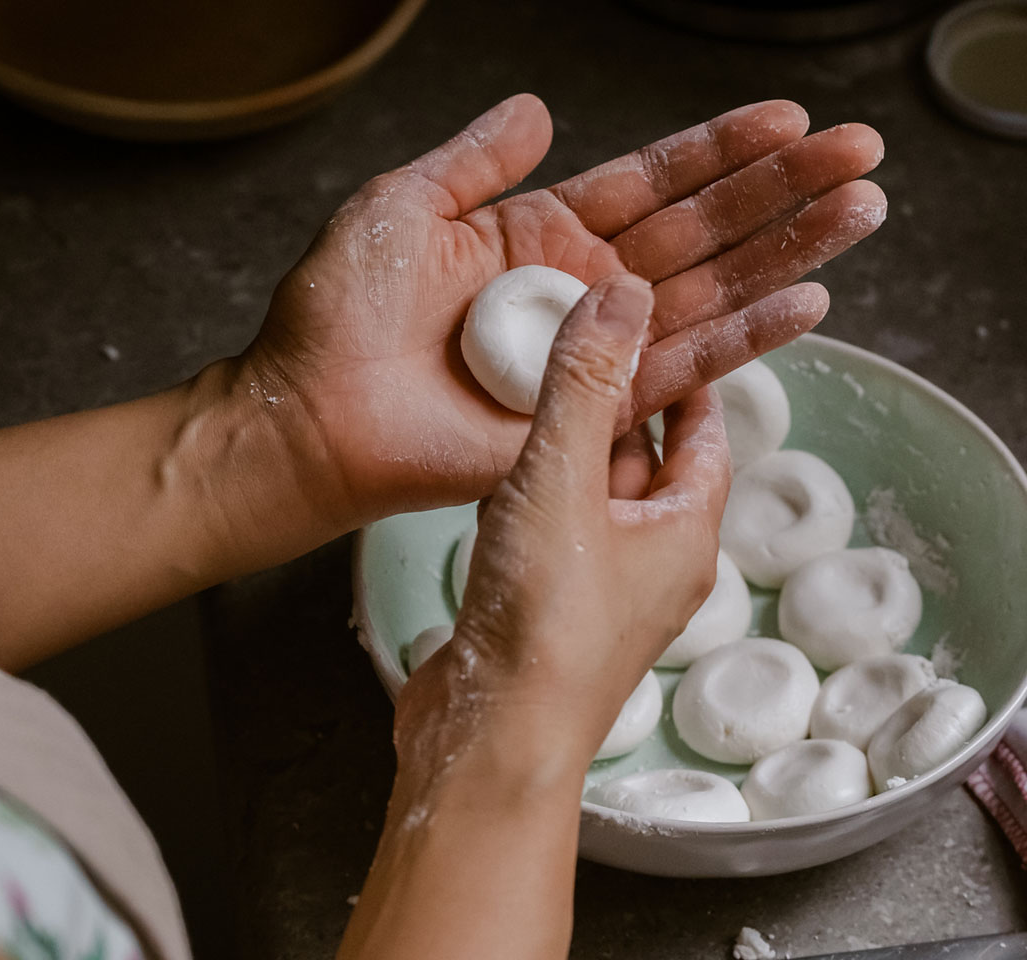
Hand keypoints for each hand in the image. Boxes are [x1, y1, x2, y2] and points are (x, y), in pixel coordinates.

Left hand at [244, 94, 883, 526]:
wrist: (313, 411)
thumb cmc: (338, 312)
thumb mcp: (405, 204)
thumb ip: (478, 159)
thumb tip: (540, 109)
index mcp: (537, 236)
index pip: (649, 184)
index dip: (718, 152)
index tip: (789, 121)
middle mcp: (577, 292)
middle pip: (698, 234)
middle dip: (779, 194)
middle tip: (861, 153)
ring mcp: (589, 354)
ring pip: (707, 296)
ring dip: (785, 255)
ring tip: (859, 210)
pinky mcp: (590, 412)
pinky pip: (679, 372)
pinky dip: (743, 340)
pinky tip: (805, 302)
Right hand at [339, 274, 730, 959]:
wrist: (491, 735)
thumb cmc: (544, 620)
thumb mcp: (563, 481)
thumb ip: (585, 386)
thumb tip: (624, 294)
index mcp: (683, 532)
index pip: (705, 436)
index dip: (689, 380)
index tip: (667, 330)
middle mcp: (650, 562)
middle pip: (646, 463)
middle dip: (618, 403)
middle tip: (588, 342)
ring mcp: (597, 590)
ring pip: (591, 497)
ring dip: (569, 447)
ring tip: (537, 389)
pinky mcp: (546, 609)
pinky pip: (549, 531)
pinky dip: (531, 494)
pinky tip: (496, 473)